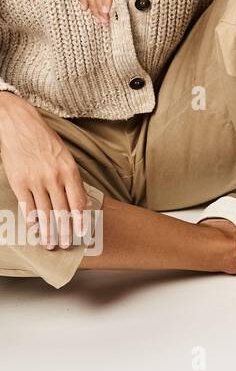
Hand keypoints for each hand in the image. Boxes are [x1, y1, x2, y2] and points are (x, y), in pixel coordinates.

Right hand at [0, 93, 86, 248]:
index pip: (78, 202)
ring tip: (51, 244)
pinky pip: (27, 206)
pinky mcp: (18, 182)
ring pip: (44, 213)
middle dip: (66, 231)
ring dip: (48, 231)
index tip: (83, 233)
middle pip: (62, 211)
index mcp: (70, 170)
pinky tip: (34, 229)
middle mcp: (54, 178)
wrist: (19, 125)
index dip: (81, 220)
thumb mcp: (65, 156)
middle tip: (67, 245)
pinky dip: (31, 220)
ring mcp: (35, 181)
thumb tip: (76, 199)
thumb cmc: (45, 139)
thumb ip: (70, 177)